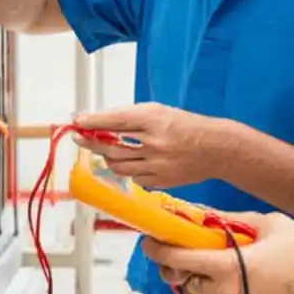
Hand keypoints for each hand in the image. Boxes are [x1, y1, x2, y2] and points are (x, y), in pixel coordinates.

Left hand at [72, 103, 229, 188]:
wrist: (216, 148)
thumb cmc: (186, 126)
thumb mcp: (159, 112)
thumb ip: (131, 116)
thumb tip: (99, 120)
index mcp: (154, 120)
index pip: (116, 120)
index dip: (93, 121)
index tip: (77, 121)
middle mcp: (154, 142)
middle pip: (111, 146)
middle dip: (91, 141)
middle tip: (81, 137)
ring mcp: (157, 165)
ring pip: (118, 165)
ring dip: (107, 158)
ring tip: (105, 150)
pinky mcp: (160, 181)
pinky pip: (133, 178)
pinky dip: (128, 170)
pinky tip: (132, 162)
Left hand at [143, 212, 293, 293]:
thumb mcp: (262, 223)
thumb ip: (227, 219)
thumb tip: (202, 211)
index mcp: (226, 267)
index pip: (177, 259)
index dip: (159, 250)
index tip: (151, 243)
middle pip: (185, 282)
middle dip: (180, 268)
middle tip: (183, 253)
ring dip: (200, 284)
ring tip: (213, 266)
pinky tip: (235, 282)